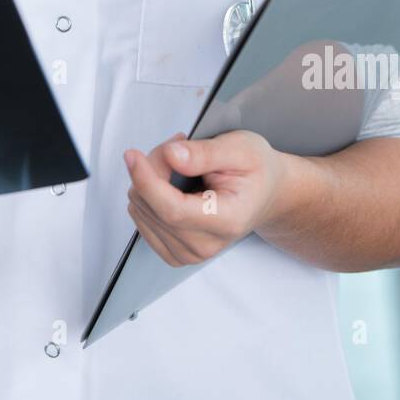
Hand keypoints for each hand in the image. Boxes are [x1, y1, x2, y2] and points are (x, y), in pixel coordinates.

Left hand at [123, 130, 287, 266]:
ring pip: (142, 211)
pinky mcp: (175, 252)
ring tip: (180, 164)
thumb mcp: (240, 148)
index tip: (132, 155)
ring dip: (149, 180)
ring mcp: (189, 253)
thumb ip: (204, 153)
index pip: (173, 210)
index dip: (147, 181)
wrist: (266, 192)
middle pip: (154, 207)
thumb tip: (171, 156)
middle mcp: (206, 244)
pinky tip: (169, 184)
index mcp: (227, 220)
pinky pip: (141, 220)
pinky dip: (147, 195)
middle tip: (178, 146)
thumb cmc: (255, 170)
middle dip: (152, 168)